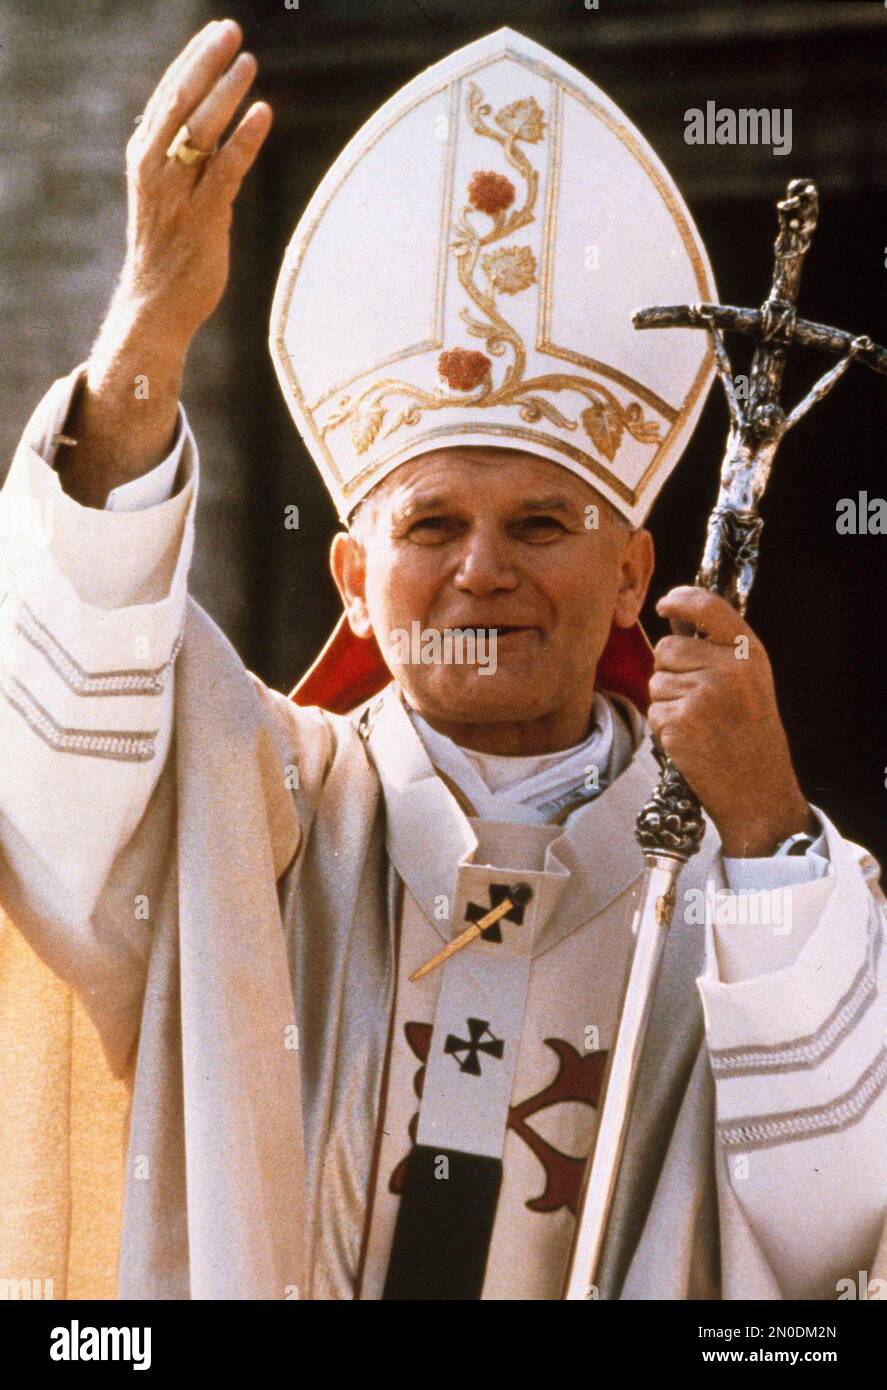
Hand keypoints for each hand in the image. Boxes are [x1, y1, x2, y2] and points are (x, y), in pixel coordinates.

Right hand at [55, 19, 271, 505]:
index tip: (217, 33)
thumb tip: (221, 130)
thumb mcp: (174, 199)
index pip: (169, 97)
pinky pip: (224, 172)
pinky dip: (243, 140)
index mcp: (145, 160)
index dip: (192, 62)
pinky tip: (262, 113)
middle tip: (232, 30)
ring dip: (225, 94)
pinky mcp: (202, 222)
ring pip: (199, 132)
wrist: (154, 310)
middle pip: (180, 104)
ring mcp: (177, 197)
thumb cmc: (169, 254)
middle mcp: (156, 172)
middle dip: (206, 64)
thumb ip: (192, 163)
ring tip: (249, 62)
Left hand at [648, 586, 817, 856]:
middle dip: (671, 669)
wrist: (757, 787)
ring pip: (656, 680)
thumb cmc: (751, 732)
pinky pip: (653, 709)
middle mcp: (726, 669)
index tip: (665, 604)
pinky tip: (691, 739)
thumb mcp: (750, 679)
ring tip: (699, 721)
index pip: (706, 605)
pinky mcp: (679, 723)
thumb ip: (718, 647)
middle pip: (666, 647)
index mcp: (748, 653)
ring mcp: (701, 696)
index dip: (680, 598)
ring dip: (667, 699)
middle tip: (698, 697)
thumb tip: (675, 617)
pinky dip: (664, 725)